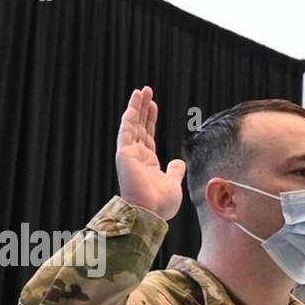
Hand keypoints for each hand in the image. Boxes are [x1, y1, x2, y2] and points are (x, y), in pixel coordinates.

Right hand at [115, 86, 185, 222]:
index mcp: (148, 163)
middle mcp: (137, 157)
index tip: (154, 106)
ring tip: (141, 91)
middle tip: (147, 91)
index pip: (148, 136)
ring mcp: (130, 155)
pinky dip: (130, 117)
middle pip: (139, 127)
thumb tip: (179, 161)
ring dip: (136, 107)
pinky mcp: (125, 154)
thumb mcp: (173, 184)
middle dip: (144, 109)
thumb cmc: (161, 204)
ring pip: (132, 125)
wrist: (151, 213)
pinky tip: (134, 104)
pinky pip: (126, 131)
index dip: (150, 120)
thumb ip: (174, 171)